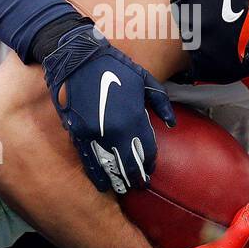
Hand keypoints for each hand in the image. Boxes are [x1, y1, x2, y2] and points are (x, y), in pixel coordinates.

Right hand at [41, 21, 174, 193]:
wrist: (78, 59)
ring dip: (116, 179)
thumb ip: (161, 103)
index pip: (145, 151)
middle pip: (128, 163)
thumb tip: (172, 123)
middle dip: (135, 176)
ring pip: (108, 165)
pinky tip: (102, 182)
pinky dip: (96, 172)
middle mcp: (114, 130)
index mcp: (133, 118)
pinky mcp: (76, 132)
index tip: (150, 170)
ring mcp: (94, 133)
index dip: (149, 163)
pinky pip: (88, 158)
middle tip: (139, 184)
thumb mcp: (144, 79)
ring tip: (122, 188)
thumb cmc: (114, 66)